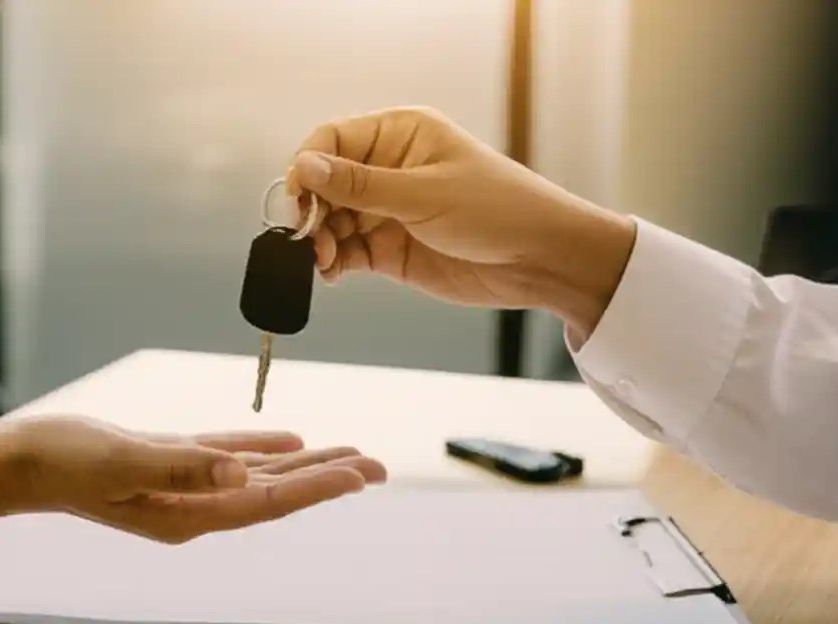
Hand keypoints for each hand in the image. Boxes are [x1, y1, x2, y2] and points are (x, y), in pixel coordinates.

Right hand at [0, 415, 385, 542]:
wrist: (19, 461)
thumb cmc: (63, 461)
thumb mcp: (122, 461)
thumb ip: (182, 467)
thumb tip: (241, 476)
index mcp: (187, 514)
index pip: (268, 501)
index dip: (318, 487)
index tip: (362, 475)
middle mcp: (193, 507)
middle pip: (275, 492)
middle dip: (328, 478)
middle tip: (379, 466)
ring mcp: (181, 486)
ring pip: (257, 475)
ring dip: (304, 464)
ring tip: (350, 455)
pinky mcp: (168, 462)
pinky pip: (227, 457)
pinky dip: (261, 448)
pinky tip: (289, 439)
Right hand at [286, 107, 637, 336]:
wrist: (539, 259)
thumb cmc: (497, 209)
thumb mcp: (424, 193)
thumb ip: (360, 185)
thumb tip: (305, 166)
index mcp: (399, 135)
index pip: (332, 140)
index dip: (308, 167)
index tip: (298, 197)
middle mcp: (387, 169)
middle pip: (325, 185)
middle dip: (311, 211)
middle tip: (308, 237)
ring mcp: (387, 211)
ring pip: (331, 222)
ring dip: (319, 242)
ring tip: (323, 261)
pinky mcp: (390, 249)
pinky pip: (347, 252)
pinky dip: (333, 263)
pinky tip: (331, 273)